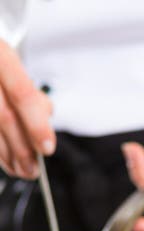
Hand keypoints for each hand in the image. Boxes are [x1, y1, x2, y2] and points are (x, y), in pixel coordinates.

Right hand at [0, 40, 55, 178]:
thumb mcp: (14, 65)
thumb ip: (30, 93)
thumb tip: (45, 117)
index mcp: (1, 55)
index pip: (23, 95)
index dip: (36, 125)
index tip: (47, 149)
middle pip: (4, 117)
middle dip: (22, 149)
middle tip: (34, 169)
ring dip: (6, 155)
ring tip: (22, 170)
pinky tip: (5, 160)